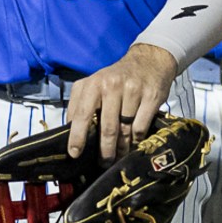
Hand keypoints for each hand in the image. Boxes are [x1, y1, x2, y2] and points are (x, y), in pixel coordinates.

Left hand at [64, 43, 178, 159]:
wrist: (149, 60)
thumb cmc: (117, 78)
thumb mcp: (94, 83)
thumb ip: (80, 103)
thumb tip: (70, 131)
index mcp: (94, 83)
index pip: (82, 114)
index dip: (77, 136)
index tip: (74, 153)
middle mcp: (112, 85)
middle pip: (107, 127)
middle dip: (104, 150)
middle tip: (103, 162)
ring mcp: (133, 90)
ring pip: (125, 130)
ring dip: (121, 148)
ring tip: (119, 156)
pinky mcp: (151, 96)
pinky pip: (141, 127)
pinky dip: (136, 139)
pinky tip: (133, 143)